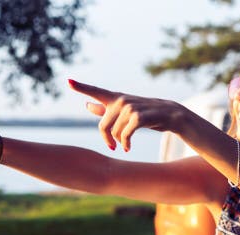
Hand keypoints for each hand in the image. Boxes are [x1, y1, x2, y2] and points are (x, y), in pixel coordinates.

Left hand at [68, 79, 183, 151]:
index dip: (81, 87)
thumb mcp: (126, 111)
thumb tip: (87, 105)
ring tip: (125, 145)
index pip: (96, 91)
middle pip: (103, 126)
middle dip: (107, 139)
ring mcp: (130, 107)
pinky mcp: (138, 117)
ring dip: (119, 142)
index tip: (68, 81)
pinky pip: (125, 135)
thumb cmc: (148, 114)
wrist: (172, 115)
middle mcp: (121, 100)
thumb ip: (106, 109)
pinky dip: (126, 143)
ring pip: (114, 132)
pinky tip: (128, 148)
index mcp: (116, 98)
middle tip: (112, 147)